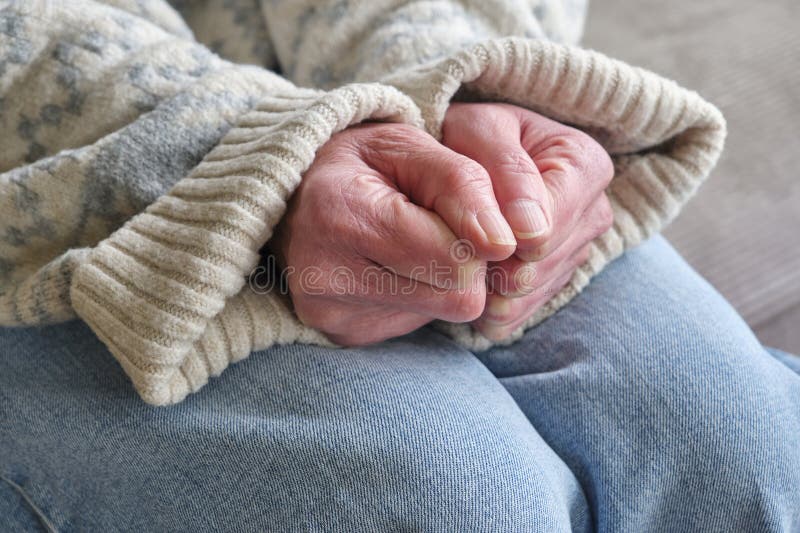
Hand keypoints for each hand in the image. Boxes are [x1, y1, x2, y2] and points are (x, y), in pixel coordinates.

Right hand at [270, 123, 518, 344]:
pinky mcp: (342, 334)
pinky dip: (421, 294)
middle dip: (466, 258)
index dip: (477, 231)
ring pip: (445, 312)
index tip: (457, 206)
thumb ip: (464, 185)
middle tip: (433, 223)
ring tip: (411, 242)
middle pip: (457, 294)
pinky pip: (419, 324)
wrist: (296, 197)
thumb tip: (505, 244)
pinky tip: (393, 265)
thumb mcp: (411, 146)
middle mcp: (326, 274)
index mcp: (342, 214)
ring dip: (446, 277)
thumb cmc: (361, 163)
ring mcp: (331, 312)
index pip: (456, 256)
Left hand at [442, 103, 614, 339]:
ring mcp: (576, 251)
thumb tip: (532, 233)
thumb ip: (508, 172)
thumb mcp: (481, 131)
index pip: (548, 225)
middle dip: (492, 259)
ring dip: (487, 285)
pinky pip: (520, 314)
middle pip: (540, 264)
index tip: (473, 227)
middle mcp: (592, 212)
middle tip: (454, 242)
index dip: (504, 233)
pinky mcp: (553, 282)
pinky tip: (467, 283)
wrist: (465, 156)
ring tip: (457, 258)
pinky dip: (487, 307)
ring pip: (529, 293)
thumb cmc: (471, 137)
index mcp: (586, 166)